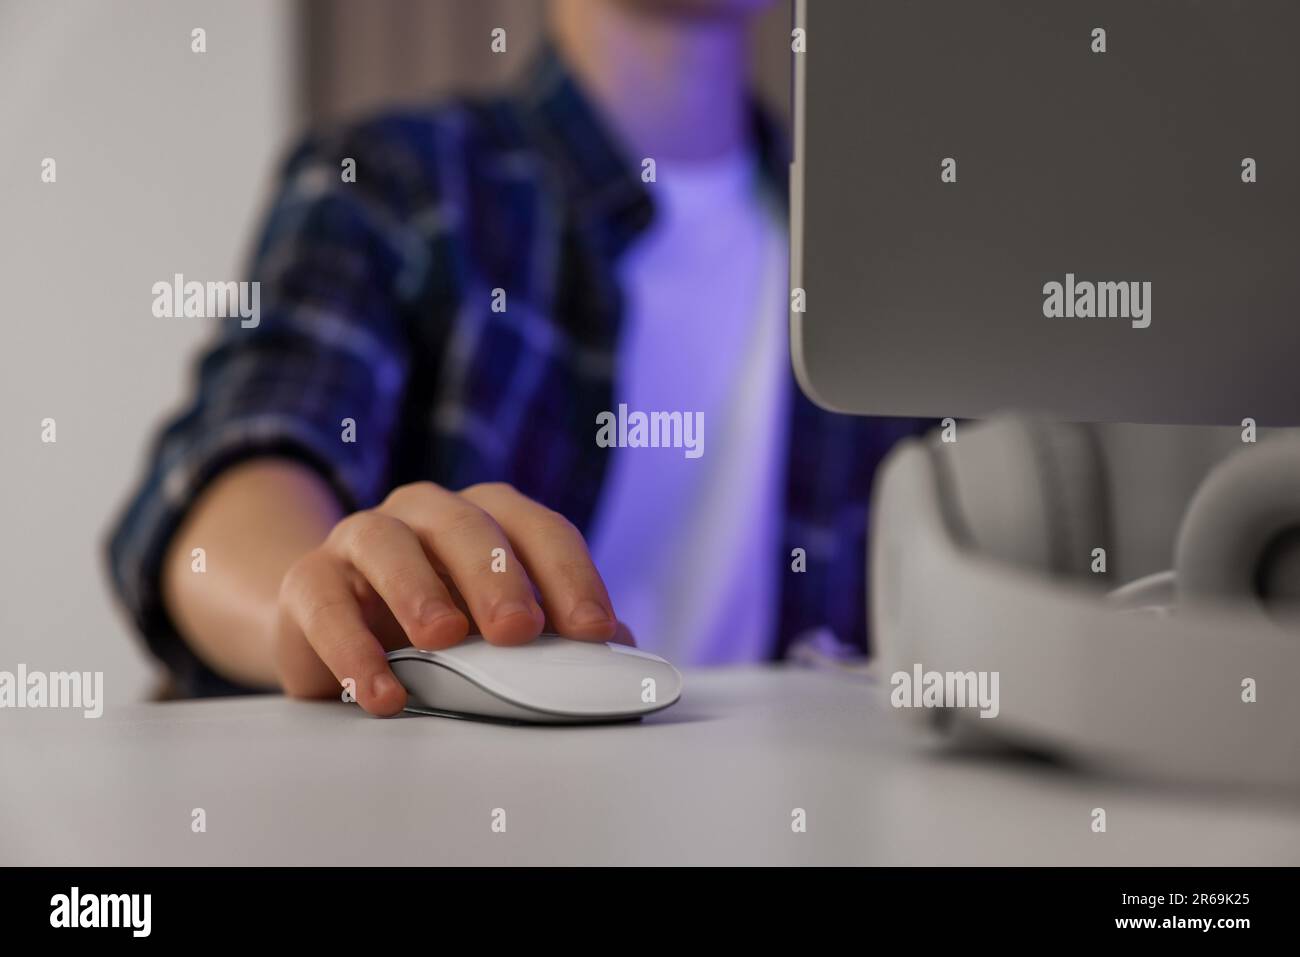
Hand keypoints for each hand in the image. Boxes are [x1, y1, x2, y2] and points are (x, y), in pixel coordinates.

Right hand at [273, 481, 623, 715]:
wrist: (334, 626)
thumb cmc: (435, 622)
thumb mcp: (496, 625)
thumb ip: (555, 632)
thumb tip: (622, 653)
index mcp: (486, 516)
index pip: (539, 529)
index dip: (572, 576)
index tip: (595, 631)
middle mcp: (426, 514)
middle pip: (467, 525)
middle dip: (497, 576)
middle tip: (519, 630)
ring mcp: (361, 537)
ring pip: (387, 542)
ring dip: (419, 590)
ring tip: (444, 640)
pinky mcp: (309, 580)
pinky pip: (325, 601)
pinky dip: (352, 647)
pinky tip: (382, 693)